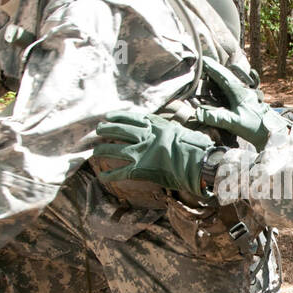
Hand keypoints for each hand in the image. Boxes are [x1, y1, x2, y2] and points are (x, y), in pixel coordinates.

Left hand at [92, 111, 215, 196]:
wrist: (197, 162)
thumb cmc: (195, 148)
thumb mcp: (180, 131)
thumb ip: (169, 130)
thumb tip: (170, 131)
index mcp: (155, 125)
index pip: (132, 118)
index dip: (118, 117)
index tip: (109, 116)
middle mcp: (145, 136)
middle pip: (120, 131)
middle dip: (106, 129)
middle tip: (98, 130)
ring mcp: (141, 152)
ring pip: (115, 150)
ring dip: (103, 150)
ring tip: (95, 152)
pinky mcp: (140, 169)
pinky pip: (120, 172)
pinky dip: (110, 175)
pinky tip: (102, 177)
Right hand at [190, 58, 283, 150]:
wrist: (271, 133)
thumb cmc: (254, 127)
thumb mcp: (234, 123)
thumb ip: (217, 117)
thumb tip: (198, 113)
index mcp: (239, 92)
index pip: (223, 76)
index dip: (212, 68)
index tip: (202, 60)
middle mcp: (243, 90)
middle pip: (226, 75)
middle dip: (214, 69)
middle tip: (203, 63)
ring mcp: (245, 95)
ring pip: (230, 81)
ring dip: (219, 76)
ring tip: (208, 72)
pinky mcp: (246, 101)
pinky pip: (232, 89)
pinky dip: (224, 85)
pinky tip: (220, 87)